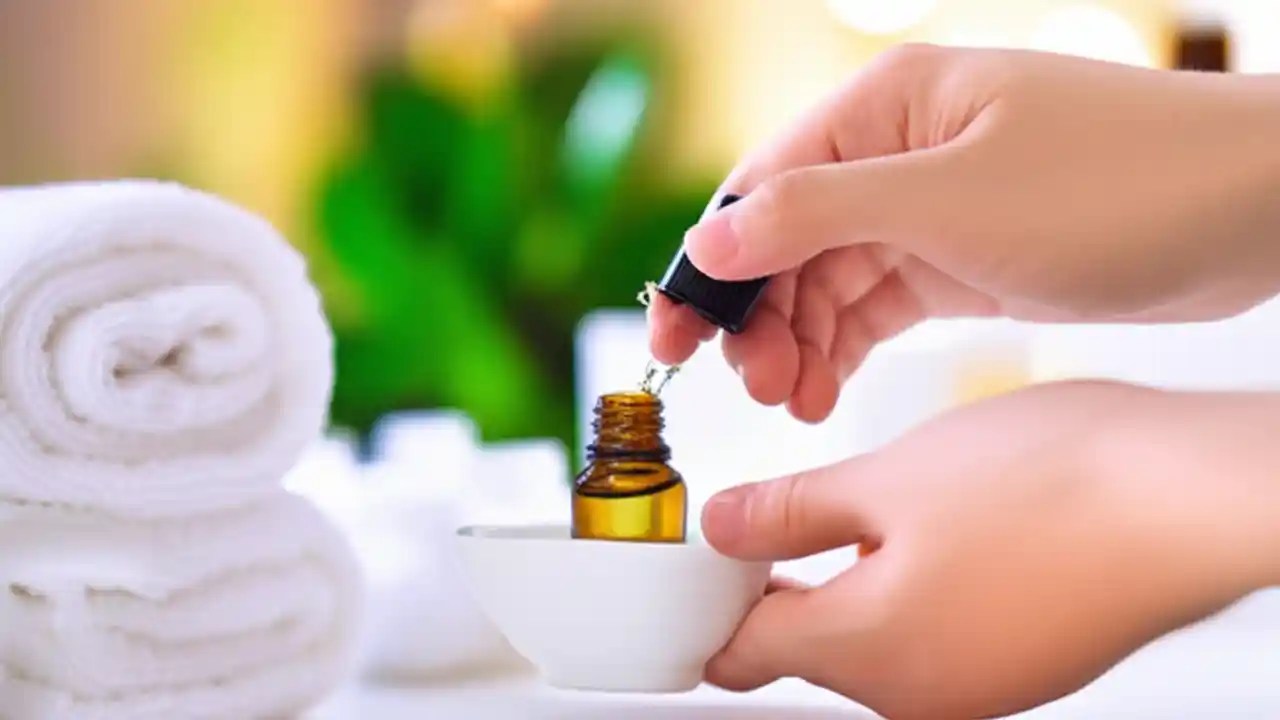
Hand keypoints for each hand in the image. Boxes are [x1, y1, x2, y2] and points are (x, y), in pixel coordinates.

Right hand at [649, 45, 1279, 421]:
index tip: (674, 340)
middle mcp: (894, 151)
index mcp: (882, 108)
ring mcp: (927, 204)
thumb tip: (712, 238)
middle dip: (759, 316)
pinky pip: (876, 304)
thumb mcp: (950, 202)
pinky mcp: (959, 255)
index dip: (707, 268)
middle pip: (786, 240)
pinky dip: (846, 347)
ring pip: (827, 280)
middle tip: (752, 386)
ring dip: (800, 341)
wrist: (1245, 215)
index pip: (758, 188)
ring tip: (793, 403)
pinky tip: (827, 391)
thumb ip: (819, 214)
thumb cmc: (1116, 185)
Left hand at [699, 381, 1279, 718]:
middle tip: (781, 510)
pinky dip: (908, 591)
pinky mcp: (1020, 663)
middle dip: (778, 588)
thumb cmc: (1056, 486)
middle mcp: (920, 694)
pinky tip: (933, 531)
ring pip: (871, 642)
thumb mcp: (887, 481)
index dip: (711, 603)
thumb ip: (790, 515)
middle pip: (806, 652)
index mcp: (869, 655)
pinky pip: (931, 638)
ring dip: (846, 584)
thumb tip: (726, 530)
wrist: (1191, 499)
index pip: (744, 656)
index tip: (709, 556)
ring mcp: (977, 686)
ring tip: (864, 505)